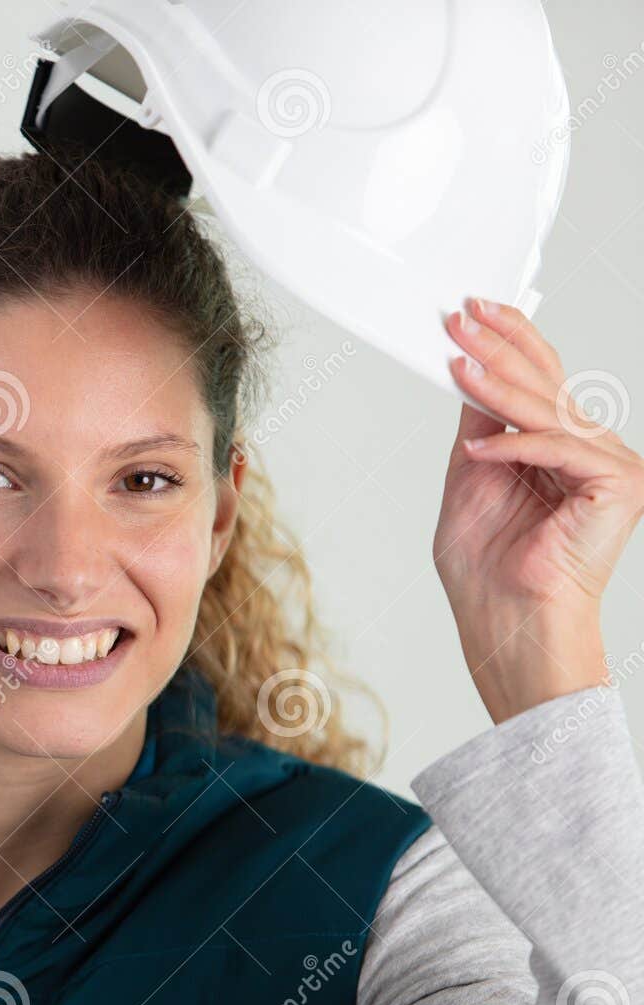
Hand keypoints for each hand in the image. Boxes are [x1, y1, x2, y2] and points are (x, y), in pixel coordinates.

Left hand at [432, 296, 643, 724]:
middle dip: (498, 347)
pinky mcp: (619, 486)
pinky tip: (478, 451)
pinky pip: (557, 450)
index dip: (509, 340)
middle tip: (459, 319)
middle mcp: (593, 451)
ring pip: (548, 412)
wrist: (504, 619)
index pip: (540, 379)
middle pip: (546, 385)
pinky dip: (513, 449)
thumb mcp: (471, 475)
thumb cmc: (487, 565)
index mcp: (561, 447)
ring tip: (460, 361)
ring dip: (499, 386)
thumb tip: (470, 371)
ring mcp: (611, 467)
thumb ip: (480, 425)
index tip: (471, 310)